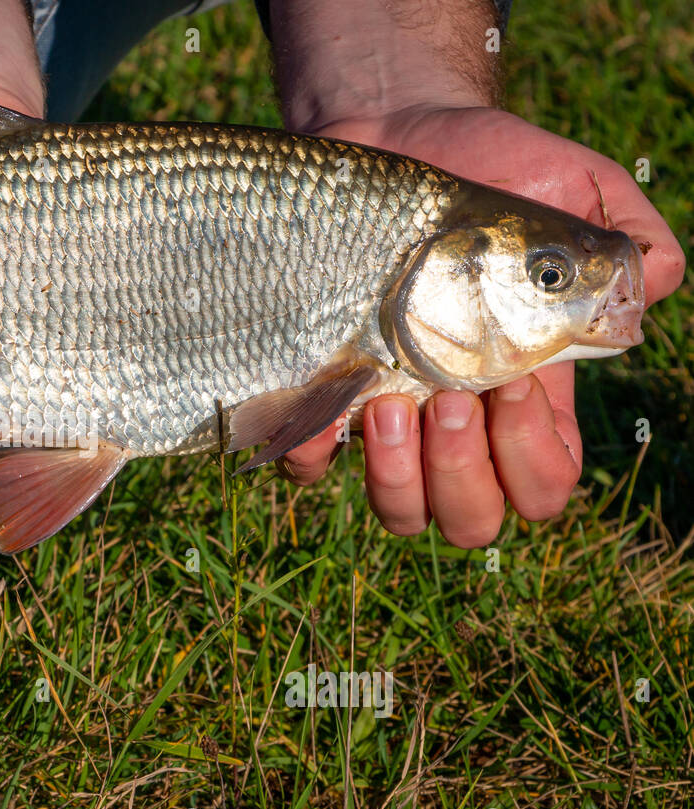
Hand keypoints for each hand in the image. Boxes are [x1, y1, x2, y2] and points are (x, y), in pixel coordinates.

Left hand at [279, 107, 684, 546]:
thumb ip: (623, 239)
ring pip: (401, 511)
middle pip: (472, 517)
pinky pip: (310, 463)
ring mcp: (385, 414)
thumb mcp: (570, 189)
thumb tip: (653, 284)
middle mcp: (452, 419)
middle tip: (453, 398)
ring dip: (397, 477)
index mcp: (522, 391)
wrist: (394, 135)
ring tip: (391, 402)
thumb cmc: (489, 169)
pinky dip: (314, 450)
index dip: (534, 461)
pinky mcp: (320, 392)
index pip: (543, 482)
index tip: (518, 383)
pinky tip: (327, 402)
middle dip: (464, 475)